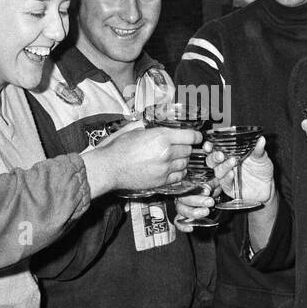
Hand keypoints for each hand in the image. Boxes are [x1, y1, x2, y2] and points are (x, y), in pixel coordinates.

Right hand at [82, 124, 197, 197]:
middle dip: (185, 148)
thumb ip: (150, 128)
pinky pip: (178, 176)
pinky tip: (172, 169)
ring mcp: (165, 168)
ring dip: (182, 160)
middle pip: (188, 150)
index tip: (197, 137)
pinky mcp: (161, 181)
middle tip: (179, 147)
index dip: (196, 136)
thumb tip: (156, 126)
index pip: (190, 136)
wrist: (109, 168)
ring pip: (185, 164)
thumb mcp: (134, 131)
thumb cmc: (118, 149)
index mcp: (161, 137)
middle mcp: (166, 152)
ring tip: (174, 158)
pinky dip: (178, 172)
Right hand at [173, 186, 219, 231]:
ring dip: (193, 212)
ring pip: (181, 209)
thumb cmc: (213, 187)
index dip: (196, 189)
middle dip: (197, 201)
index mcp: (187, 183)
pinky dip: (182, 226)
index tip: (207, 191)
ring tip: (206, 212)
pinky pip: (178, 222)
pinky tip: (191, 228)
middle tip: (210, 202)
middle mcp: (181, 194)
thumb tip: (206, 188)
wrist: (215, 197)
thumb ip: (210, 184)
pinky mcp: (183, 217)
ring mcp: (182, 206)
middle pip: (183, 198)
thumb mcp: (214, 182)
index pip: (186, 185)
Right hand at [207, 136, 274, 204]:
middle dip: (214, 157)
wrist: (267, 186)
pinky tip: (232, 174)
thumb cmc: (261, 169)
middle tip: (221, 155)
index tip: (209, 145)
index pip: (215, 148)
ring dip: (224, 166)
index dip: (209, 147)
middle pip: (212, 160)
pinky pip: (225, 183)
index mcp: (230, 153)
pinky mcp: (229, 187)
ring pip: (218, 171)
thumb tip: (261, 139)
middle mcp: (226, 164)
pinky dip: (227, 178)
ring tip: (233, 162)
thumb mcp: (261, 157)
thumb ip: (259, 150)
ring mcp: (226, 176)